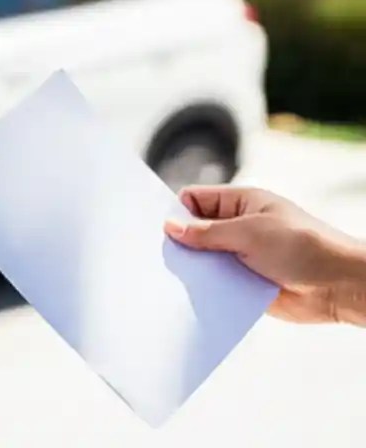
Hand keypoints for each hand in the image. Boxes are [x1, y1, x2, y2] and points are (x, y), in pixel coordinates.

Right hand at [165, 185, 365, 324]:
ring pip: (203, 260)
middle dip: (181, 243)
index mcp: (241, 204)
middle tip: (160, 256)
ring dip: (194, 269)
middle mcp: (238, 228)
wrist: (337, 286)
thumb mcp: (249, 232)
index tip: (159, 228)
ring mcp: (241, 255)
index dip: (176, 211)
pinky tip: (193, 295)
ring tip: (175, 278)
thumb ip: (207, 232)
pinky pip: (216, 284)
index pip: (195, 200)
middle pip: (195, 231)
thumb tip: (171, 227)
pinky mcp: (244, 282)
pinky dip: (206, 289)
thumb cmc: (303, 246)